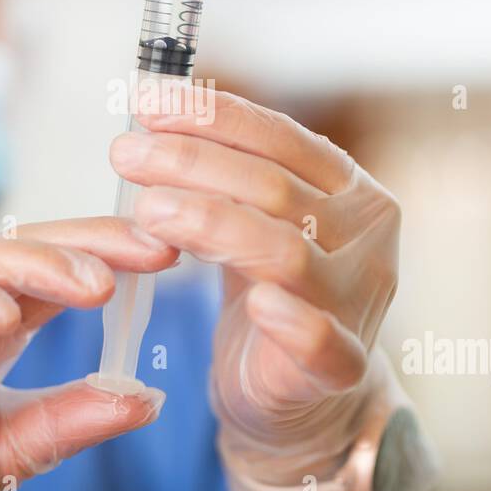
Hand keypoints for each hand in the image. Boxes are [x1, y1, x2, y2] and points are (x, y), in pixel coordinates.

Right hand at [0, 218, 174, 490]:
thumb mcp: (14, 453)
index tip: (166, 255)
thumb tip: (144, 398)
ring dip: (30, 264)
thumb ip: (68, 421)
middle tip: (145, 250)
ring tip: (89, 284)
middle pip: (17, 249)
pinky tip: (0, 315)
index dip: (106, 253)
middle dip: (83, 243)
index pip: (53, 272)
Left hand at [110, 90, 399, 485]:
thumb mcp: (246, 218)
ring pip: (285, 252)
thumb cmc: (266, 287)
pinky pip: (322, 340)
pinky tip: (257, 303)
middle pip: (274, 188)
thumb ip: (218, 173)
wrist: (295, 388)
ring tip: (147, 209)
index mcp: (347, 186)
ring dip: (212, 224)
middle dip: (192, 164)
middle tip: (125, 155)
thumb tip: (147, 112)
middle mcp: (366, 233)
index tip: (145, 102)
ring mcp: (360, 299)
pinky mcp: (344, 364)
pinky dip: (292, 320)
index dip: (213, 116)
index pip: (280, 138)